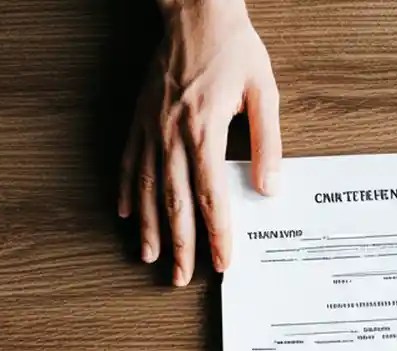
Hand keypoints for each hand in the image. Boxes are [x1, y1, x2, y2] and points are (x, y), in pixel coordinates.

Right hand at [119, 0, 280, 283]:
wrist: (195, 10)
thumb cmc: (233, 48)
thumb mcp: (264, 92)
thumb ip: (268, 143)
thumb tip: (269, 187)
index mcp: (205, 131)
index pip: (212, 197)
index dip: (217, 235)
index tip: (223, 262)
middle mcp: (172, 135)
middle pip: (175, 203)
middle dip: (180, 245)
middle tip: (181, 278)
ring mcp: (150, 128)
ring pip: (146, 189)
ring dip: (149, 228)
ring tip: (150, 257)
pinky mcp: (139, 118)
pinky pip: (128, 162)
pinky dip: (126, 191)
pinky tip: (127, 214)